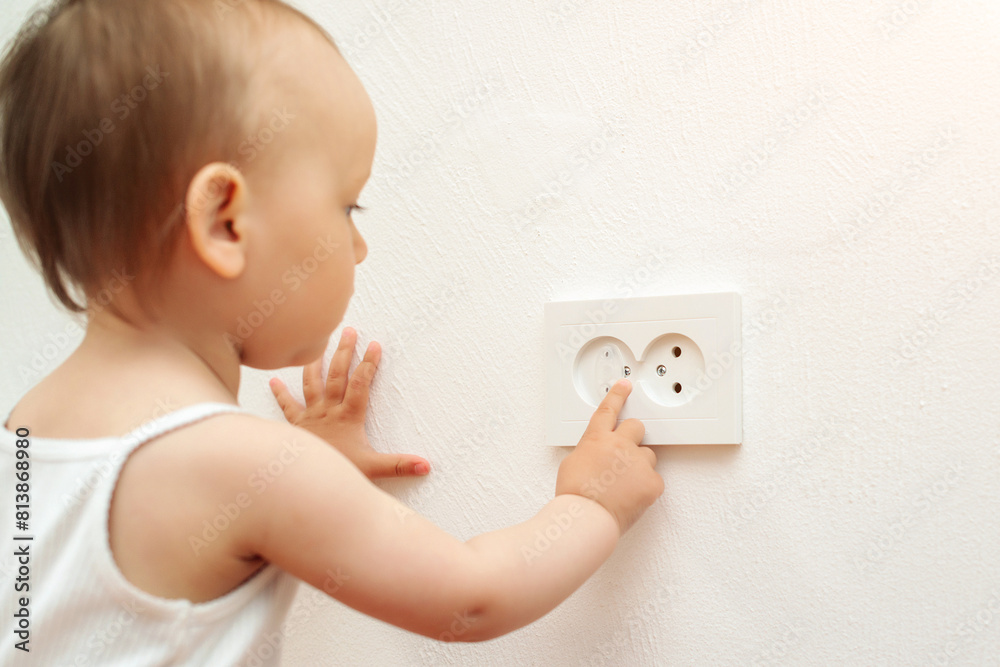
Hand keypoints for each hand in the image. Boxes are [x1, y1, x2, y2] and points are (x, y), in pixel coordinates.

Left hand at [269, 327, 431, 479]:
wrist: (305, 483)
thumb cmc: (340, 474)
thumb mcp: (373, 469)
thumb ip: (399, 465)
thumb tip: (426, 465)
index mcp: (348, 417)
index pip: (360, 384)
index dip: (369, 364)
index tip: (375, 345)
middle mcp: (328, 412)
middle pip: (336, 375)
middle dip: (344, 352)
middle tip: (349, 331)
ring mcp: (310, 417)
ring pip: (312, 383)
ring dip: (316, 363)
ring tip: (317, 345)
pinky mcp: (297, 426)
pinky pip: (287, 407)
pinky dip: (280, 394)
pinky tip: (273, 381)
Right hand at [555, 379, 662, 535]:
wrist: (586, 517)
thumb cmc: (574, 496)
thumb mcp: (572, 464)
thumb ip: (590, 452)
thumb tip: (598, 454)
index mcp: (596, 439)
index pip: (609, 410)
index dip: (617, 395)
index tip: (625, 385)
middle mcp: (619, 445)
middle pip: (636, 427)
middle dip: (633, 437)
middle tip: (625, 454)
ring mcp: (637, 462)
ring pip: (647, 455)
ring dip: (639, 465)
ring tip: (623, 485)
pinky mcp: (652, 481)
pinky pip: (654, 479)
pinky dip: (645, 488)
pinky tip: (631, 498)